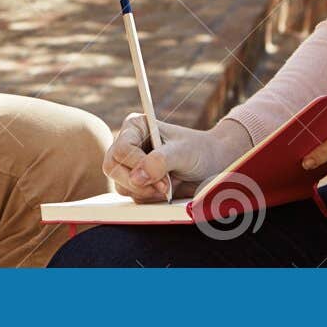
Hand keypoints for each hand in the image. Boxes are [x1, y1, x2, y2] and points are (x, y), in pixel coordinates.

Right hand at [104, 114, 252, 201]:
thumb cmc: (198, 151)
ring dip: (146, 192)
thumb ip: (159, 161)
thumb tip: (136, 177)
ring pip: (122, 186)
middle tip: (164, 187)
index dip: (137, 166)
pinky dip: (150, 199)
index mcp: (135, 128)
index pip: (121, 150)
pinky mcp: (137, 185)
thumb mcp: (182, 152)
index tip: (162, 178)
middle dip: (139, 182)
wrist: (212, 166)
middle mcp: (129, 146)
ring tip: (169, 186)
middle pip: (113, 169)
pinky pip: (133, 198)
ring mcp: (131, 167)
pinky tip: (166, 192)